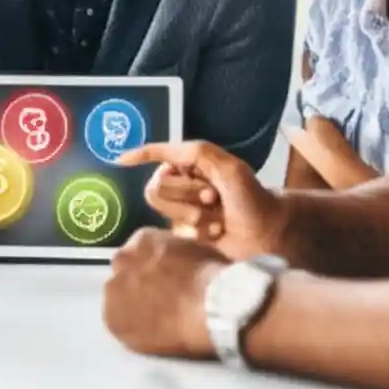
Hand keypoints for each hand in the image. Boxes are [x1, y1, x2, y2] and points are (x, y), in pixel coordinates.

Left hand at [103, 228, 226, 357]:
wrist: (208, 308)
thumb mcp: (198, 250)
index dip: (154, 265)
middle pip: (125, 270)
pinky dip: (131, 328)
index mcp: (145, 238)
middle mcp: (123, 259)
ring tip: (155, 319)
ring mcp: (114, 290)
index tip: (166, 277)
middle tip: (158, 298)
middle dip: (137, 281)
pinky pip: (118, 323)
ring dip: (131, 304)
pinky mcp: (113, 319)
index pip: (141, 249)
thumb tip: (180, 263)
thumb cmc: (212, 278)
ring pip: (118, 296)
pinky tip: (149, 334)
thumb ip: (180, 253)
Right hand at [119, 141, 285, 260]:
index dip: (142, 156)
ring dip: (193, 212)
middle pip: (156, 187)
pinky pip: (173, 230)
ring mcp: (181, 212)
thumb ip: (190, 153)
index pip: (157, 158)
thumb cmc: (249, 195)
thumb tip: (146, 153)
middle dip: (186, 193)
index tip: (119, 159)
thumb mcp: (223, 165)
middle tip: (212, 197)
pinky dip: (197, 230)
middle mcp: (180, 187)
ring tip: (216, 217)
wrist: (268, 231)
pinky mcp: (184, 236)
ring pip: (163, 209)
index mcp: (188, 165)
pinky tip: (215, 232)